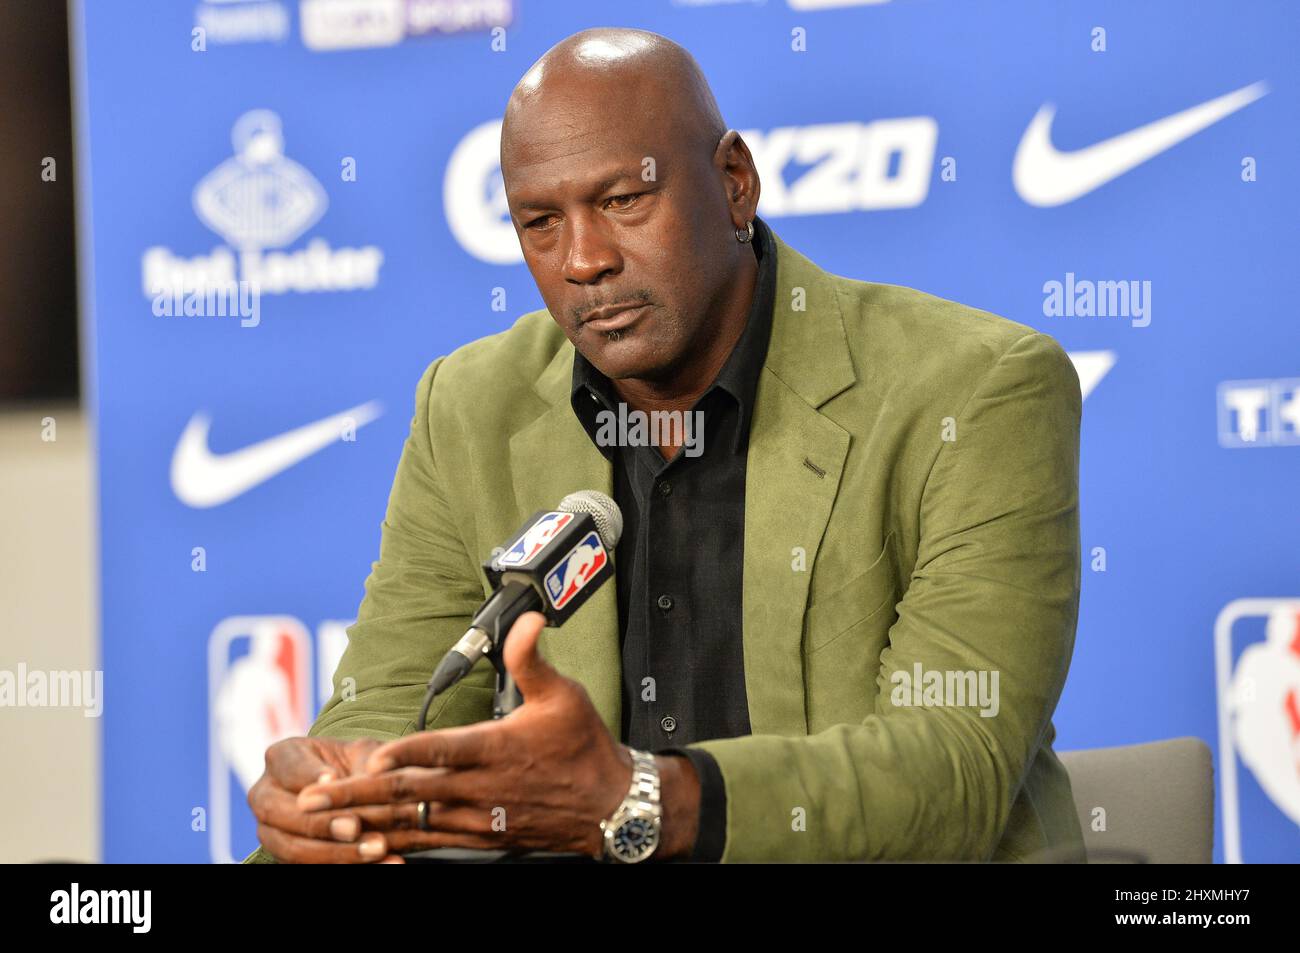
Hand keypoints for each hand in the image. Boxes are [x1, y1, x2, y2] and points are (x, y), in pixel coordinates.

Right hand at [248, 736, 406, 862]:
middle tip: (355, 826)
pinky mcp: (286, 858)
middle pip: (279, 811)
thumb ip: (367, 762)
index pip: (289, 767)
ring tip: (375, 850)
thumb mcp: (366, 754)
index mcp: (281, 758)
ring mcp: (270, 831)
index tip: (336, 779)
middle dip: (320, 822)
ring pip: (291, 848)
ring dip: (334, 853)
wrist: (364, 796)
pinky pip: (307, 868)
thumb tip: (375, 773)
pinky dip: (344, 867)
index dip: (310, 775)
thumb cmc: (362, 765)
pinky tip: (381, 863)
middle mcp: (266, 795)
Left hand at [296, 612, 699, 858]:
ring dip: (367, 820)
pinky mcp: (481, 837)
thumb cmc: (585, 747)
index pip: (443, 751)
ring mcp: (478, 818)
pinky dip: (396, 841)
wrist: (611, 807)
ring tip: (325, 823)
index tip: (374, 752)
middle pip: (411, 792)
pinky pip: (430, 841)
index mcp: (498, 749)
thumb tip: (526, 620)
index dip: (407, 752)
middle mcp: (482, 788)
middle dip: (358, 795)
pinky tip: (368, 842)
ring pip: (413, 821)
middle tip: (314, 799)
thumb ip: (532, 659)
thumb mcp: (563, 695)